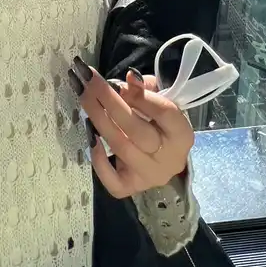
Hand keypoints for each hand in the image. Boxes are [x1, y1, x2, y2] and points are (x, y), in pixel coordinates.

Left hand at [70, 57, 193, 197]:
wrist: (162, 154)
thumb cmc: (159, 122)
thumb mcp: (159, 100)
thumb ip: (145, 89)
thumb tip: (128, 79)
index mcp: (182, 134)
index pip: (165, 113)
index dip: (141, 96)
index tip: (119, 81)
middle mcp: (169, 159)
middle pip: (136, 129)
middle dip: (109, 101)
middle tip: (88, 80)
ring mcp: (150, 176)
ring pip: (121, 148)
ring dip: (98, 119)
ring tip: (83, 97)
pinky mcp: (131, 187)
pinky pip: (112, 180)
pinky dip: (98, 160)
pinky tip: (90, 136)